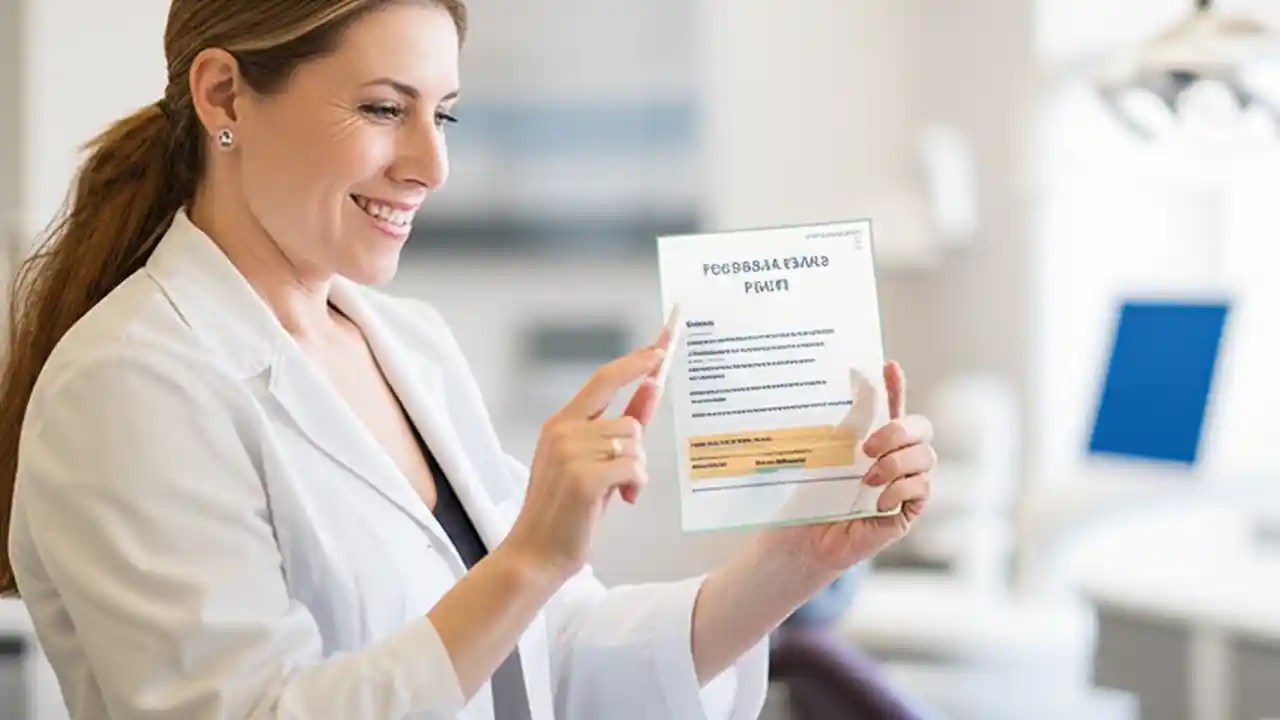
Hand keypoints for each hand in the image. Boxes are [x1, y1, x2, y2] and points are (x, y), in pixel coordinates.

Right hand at [503, 344, 664, 581]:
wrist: (536, 553)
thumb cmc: (566, 510)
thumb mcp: (593, 461)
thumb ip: (622, 424)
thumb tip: (651, 387)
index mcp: (560, 423)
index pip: (603, 379)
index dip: (635, 362)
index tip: (660, 347)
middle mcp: (562, 431)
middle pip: (629, 421)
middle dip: (637, 451)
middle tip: (623, 478)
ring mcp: (570, 453)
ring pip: (635, 445)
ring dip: (636, 471)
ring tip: (616, 493)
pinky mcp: (584, 478)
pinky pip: (634, 468)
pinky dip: (636, 486)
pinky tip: (622, 500)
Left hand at [758, 361, 936, 577]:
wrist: (806, 537)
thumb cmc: (814, 495)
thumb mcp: (829, 452)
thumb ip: (848, 421)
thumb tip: (855, 380)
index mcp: (876, 441)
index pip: (894, 407)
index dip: (896, 386)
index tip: (888, 365)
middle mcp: (896, 459)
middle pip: (923, 429)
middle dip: (900, 431)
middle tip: (868, 447)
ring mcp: (906, 484)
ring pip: (926, 457)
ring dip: (896, 464)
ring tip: (868, 478)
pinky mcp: (908, 511)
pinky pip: (922, 489)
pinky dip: (900, 489)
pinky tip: (877, 501)